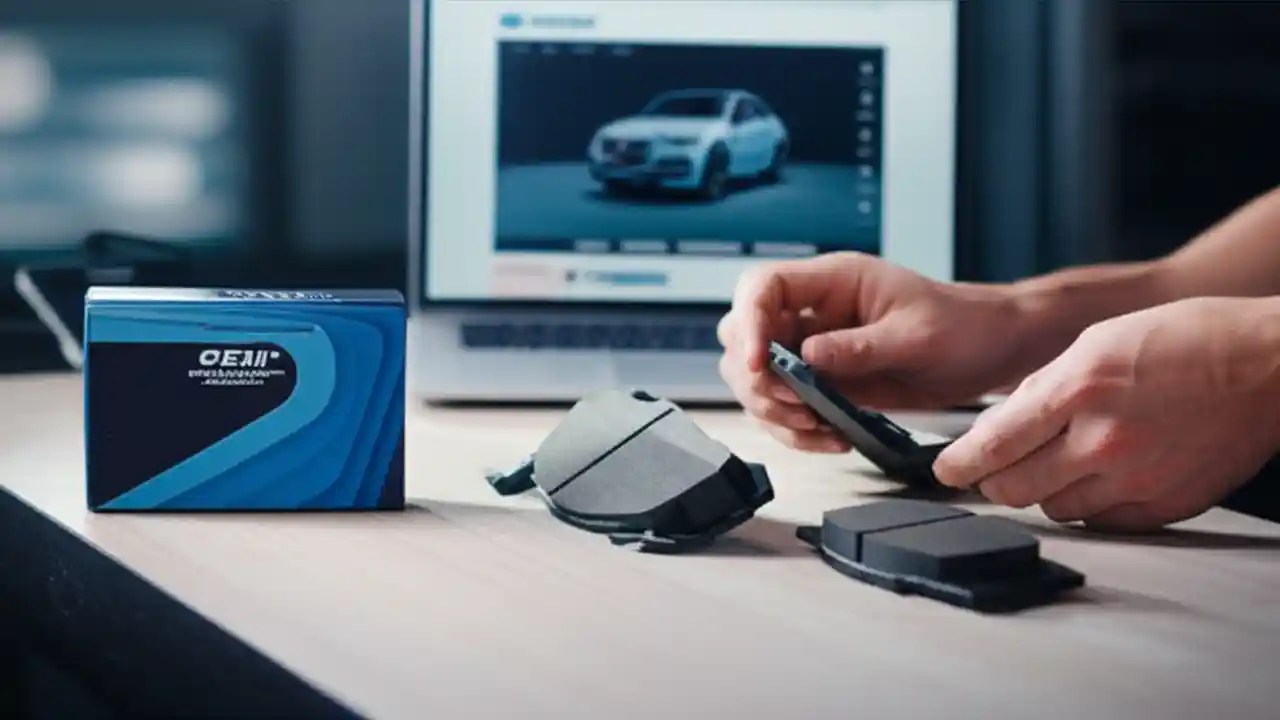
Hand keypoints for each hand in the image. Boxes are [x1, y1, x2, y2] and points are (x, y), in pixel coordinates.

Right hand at [717, 252, 1033, 451]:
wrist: (990, 351)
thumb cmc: (964, 327)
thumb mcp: (917, 336)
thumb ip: (860, 347)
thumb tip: (807, 356)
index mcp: (832, 281)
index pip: (763, 287)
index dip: (750, 323)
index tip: (761, 365)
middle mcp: (813, 311)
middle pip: (742, 333)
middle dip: (755, 377)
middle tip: (793, 407)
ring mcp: (813, 348)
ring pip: (755, 375)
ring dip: (771, 409)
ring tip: (814, 429)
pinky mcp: (821, 382)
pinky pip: (784, 405)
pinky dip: (794, 430)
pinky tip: (827, 440)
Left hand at [933, 297, 1279, 530]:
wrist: (1271, 366)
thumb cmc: (1189, 339)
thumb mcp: (1100, 340)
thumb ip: (1044, 386)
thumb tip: (1001, 423)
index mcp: (1081, 388)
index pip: (996, 444)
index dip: (959, 464)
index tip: (945, 471)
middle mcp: (1104, 440)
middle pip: (1015, 488)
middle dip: (995, 479)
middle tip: (996, 466)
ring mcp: (1137, 479)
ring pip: (1055, 508)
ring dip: (1045, 488)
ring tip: (1065, 456)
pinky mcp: (1163, 504)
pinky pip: (1101, 519)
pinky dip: (1090, 501)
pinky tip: (1103, 472)